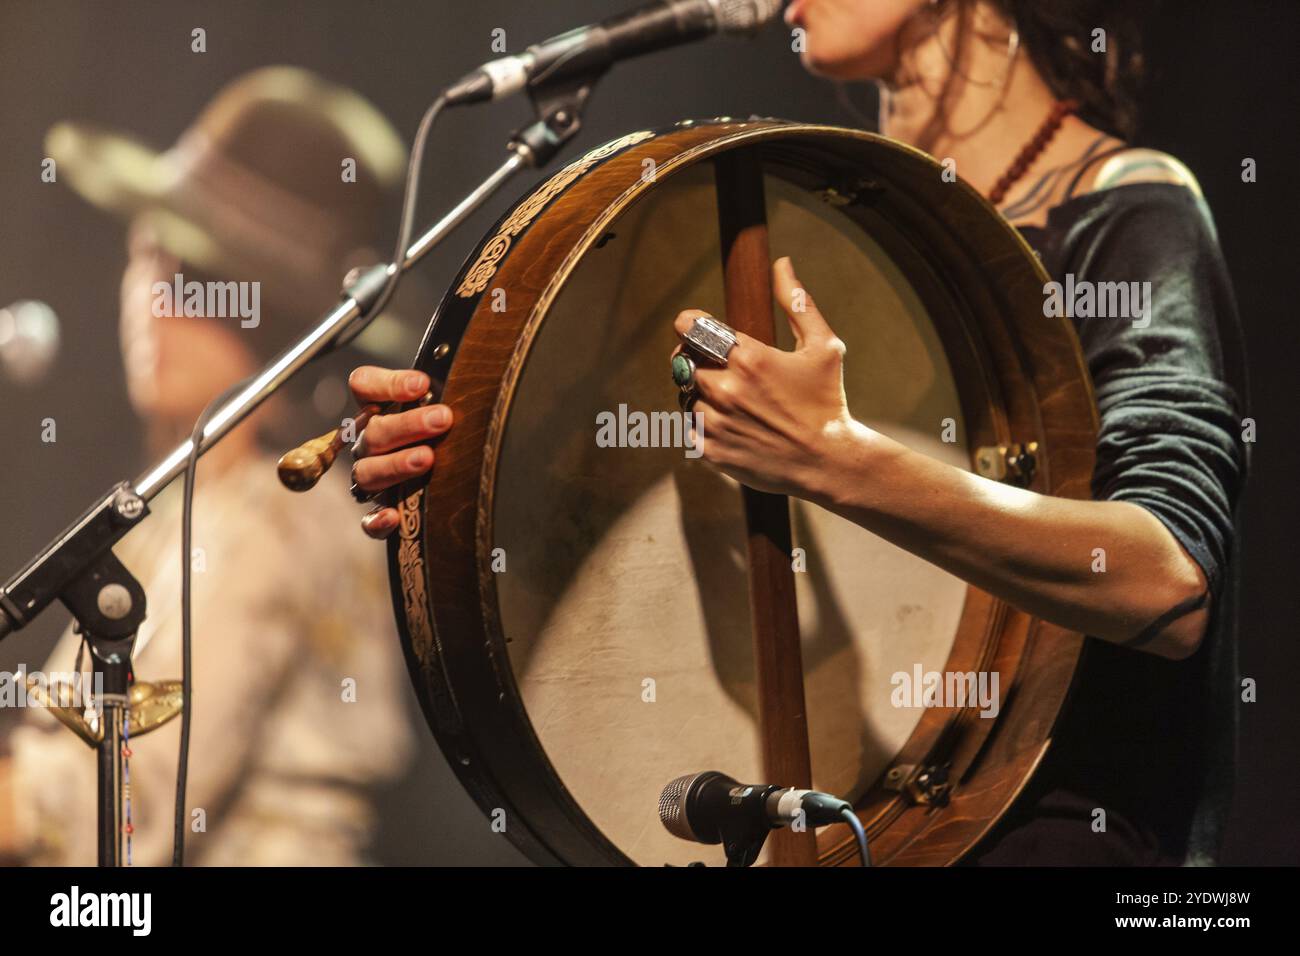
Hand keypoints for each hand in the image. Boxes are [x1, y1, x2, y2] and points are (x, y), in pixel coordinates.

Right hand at [347, 366, 451, 538]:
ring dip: (396, 464)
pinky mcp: (380, 512)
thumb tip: (464, 359)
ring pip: (367, 471)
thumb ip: (448, 387)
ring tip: (427, 458)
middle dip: (407, 424)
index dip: (387, 384)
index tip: (421, 383)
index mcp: (379, 409)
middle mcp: (370, 442)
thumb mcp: (449, 404)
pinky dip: (377, 521)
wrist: (461, 479)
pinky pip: (368, 521)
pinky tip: (394, 517)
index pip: (364, 385)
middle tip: (443, 419)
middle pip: (373, 430)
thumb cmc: (452, 431)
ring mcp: (372, 477)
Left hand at [674, 257, 857, 500]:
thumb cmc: (828, 401)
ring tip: (729, 398)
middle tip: (713, 363)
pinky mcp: (711, 450)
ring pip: (685, 394)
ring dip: (699, 392)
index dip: (689, 323)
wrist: (829, 462)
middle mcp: (726, 388)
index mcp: (749, 358)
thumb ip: (797, 303)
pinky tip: (728, 422)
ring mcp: (716, 422)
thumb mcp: (823, 346)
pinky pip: (688, 426)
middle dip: (694, 357)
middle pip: (683, 360)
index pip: (691, 327)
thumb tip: (782, 263)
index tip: (696, 327)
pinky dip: (701, 422)